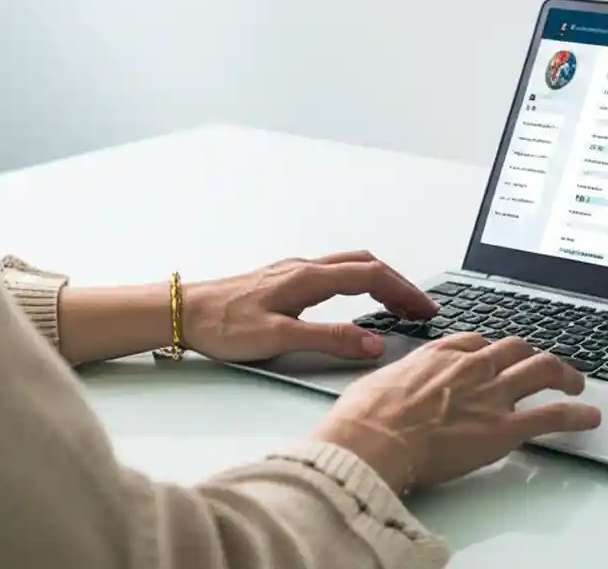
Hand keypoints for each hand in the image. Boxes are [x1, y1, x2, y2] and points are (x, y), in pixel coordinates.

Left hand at [181, 251, 437, 361]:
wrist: (182, 312)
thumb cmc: (221, 324)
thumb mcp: (279, 338)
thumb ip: (329, 339)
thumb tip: (374, 342)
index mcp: (309, 278)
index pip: (372, 276)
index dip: (404, 292)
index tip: (426, 310)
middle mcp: (304, 268)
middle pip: (366, 264)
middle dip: (398, 284)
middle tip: (419, 308)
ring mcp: (293, 272)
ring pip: (349, 265)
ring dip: (379, 280)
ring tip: (395, 304)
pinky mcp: (282, 281)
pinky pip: (332, 273)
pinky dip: (357, 282)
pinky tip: (353, 301)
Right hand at [311, 333, 601, 492]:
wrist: (372, 440)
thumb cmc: (364, 418)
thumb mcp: (374, 384)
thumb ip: (395, 383)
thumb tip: (386, 392)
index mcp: (439, 354)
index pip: (476, 341)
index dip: (490, 349)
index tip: (494, 356)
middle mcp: (471, 366)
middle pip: (515, 348)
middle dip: (531, 355)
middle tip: (541, 365)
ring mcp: (492, 394)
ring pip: (542, 369)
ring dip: (565, 374)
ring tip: (576, 383)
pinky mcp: (505, 428)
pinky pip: (552, 415)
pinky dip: (577, 414)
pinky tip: (589, 417)